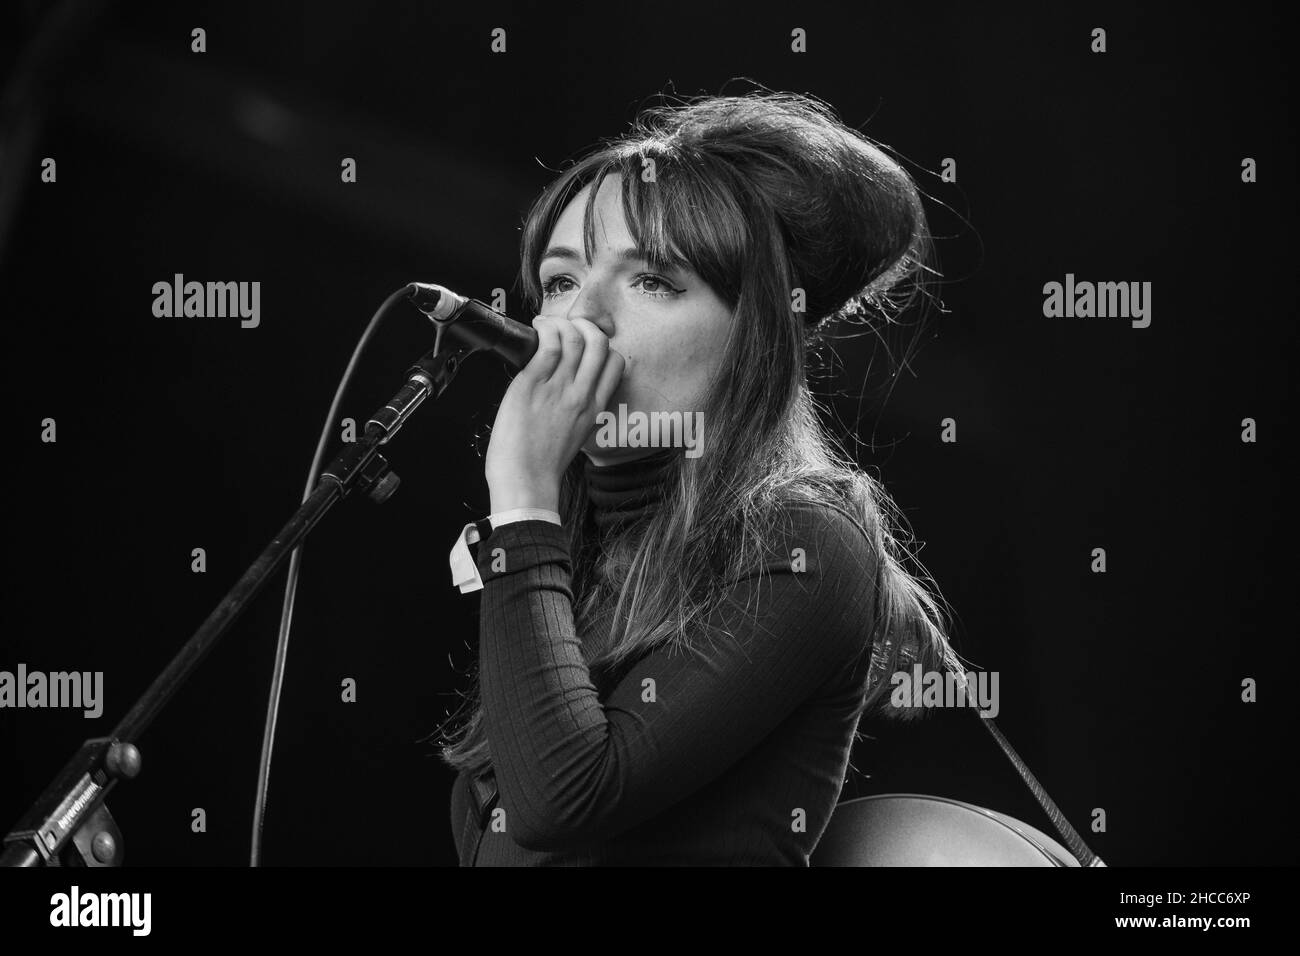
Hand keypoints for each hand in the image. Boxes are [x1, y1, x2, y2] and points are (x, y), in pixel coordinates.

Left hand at [485, 315, 624, 512]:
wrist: (525, 482)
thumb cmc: (542, 466)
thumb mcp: (574, 436)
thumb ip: (577, 411)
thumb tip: (566, 393)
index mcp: (594, 408)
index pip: (615, 363)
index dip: (602, 346)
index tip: (584, 344)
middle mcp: (581, 395)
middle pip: (599, 343)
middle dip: (586, 326)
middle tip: (567, 328)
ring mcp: (559, 388)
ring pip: (575, 337)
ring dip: (561, 323)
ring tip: (546, 326)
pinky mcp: (533, 384)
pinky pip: (548, 344)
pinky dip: (544, 329)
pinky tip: (536, 330)